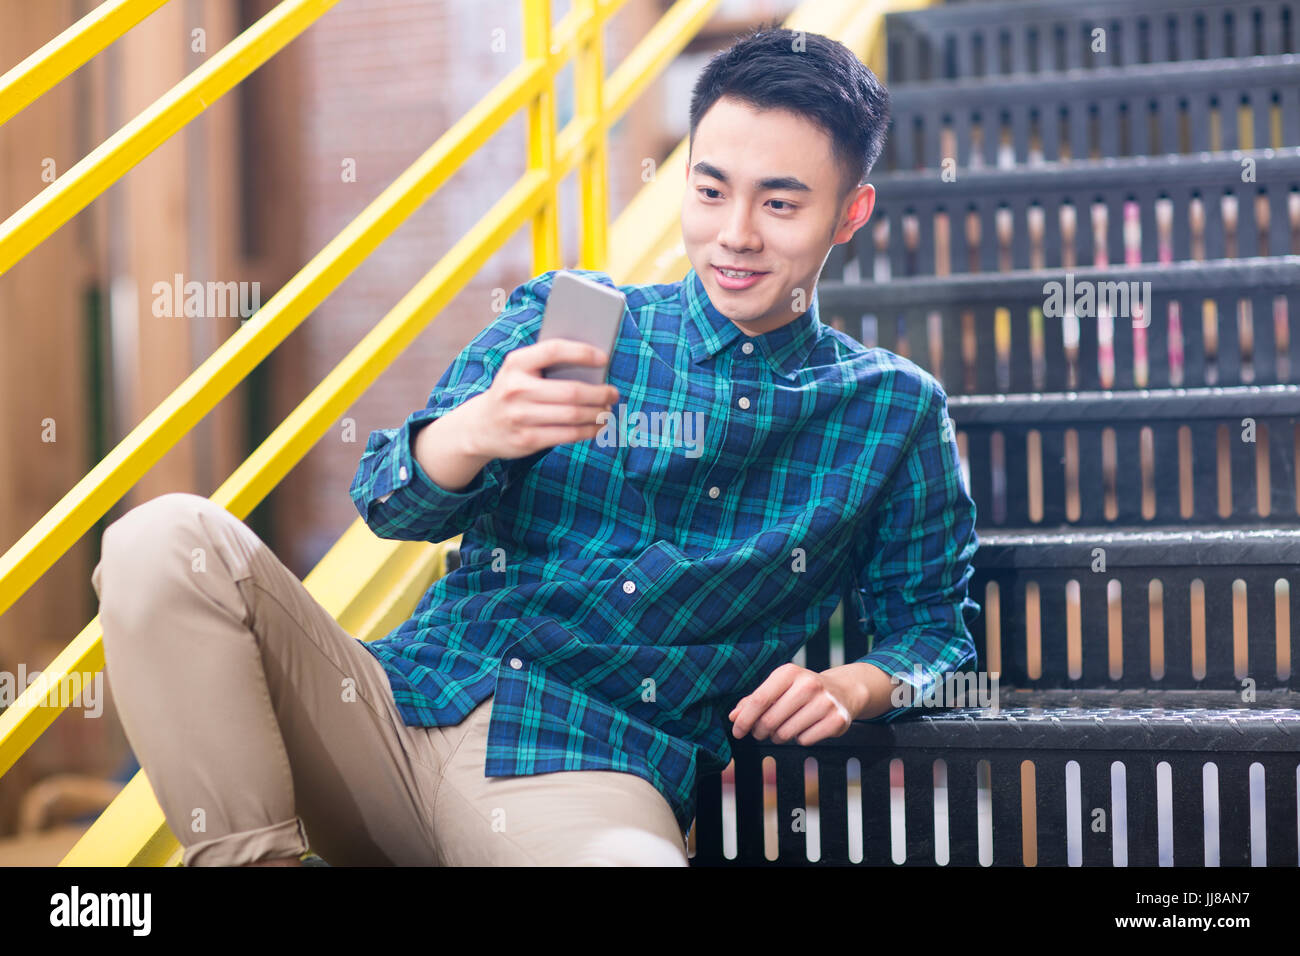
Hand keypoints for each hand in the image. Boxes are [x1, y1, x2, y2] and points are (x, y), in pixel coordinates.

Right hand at [460, 339, 619, 460]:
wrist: (479, 427)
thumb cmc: (512, 392)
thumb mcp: (519, 372)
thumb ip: (547, 365)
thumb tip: (595, 368)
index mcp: (516, 363)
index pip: (553, 350)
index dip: (582, 352)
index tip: (604, 357)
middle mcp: (516, 389)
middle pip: (571, 391)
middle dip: (600, 393)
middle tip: (613, 393)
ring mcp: (520, 416)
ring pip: (573, 415)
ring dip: (598, 414)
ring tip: (608, 410)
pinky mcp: (527, 439)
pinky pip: (568, 435)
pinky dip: (588, 431)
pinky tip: (598, 427)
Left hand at [728, 663, 860, 745]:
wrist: (843, 691)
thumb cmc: (802, 690)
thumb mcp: (779, 687)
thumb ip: (754, 700)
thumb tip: (734, 717)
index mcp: (789, 672)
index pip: (759, 700)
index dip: (744, 719)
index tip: (737, 731)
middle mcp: (808, 684)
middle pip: (770, 720)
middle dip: (760, 731)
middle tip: (762, 731)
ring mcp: (825, 702)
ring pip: (786, 733)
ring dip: (779, 736)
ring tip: (785, 727)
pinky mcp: (837, 720)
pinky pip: (804, 740)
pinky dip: (800, 739)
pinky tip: (806, 728)